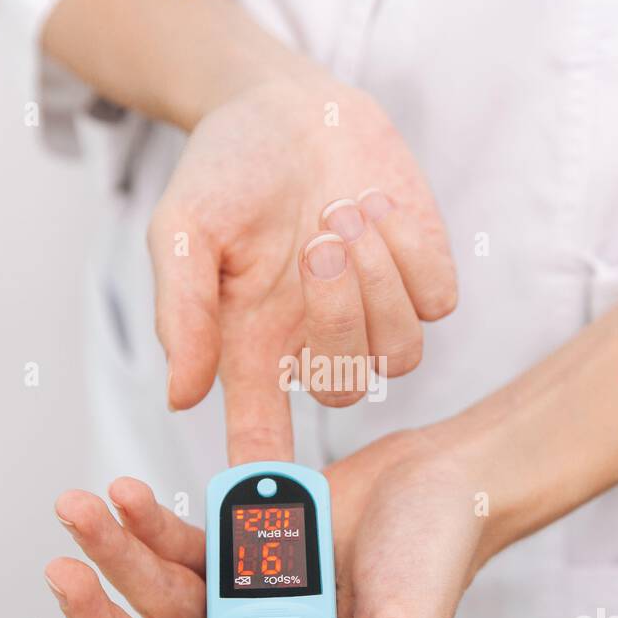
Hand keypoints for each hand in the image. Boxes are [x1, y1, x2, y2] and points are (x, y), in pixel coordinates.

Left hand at [46, 429, 483, 617]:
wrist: (444, 478)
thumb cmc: (436, 558)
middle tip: (67, 576)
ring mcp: (242, 603)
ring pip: (157, 598)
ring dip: (114, 558)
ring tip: (83, 512)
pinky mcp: (236, 551)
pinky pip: (178, 545)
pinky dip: (148, 524)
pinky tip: (127, 497)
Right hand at [150, 79, 457, 463]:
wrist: (286, 104)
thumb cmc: (225, 171)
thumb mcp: (181, 232)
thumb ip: (180, 312)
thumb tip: (180, 398)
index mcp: (254, 351)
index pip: (264, 441)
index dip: (273, 483)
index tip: (277, 514)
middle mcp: (316, 347)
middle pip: (346, 391)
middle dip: (337, 316)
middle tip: (315, 240)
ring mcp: (374, 314)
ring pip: (400, 353)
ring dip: (377, 280)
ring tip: (344, 211)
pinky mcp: (420, 275)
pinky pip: (437, 299)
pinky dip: (410, 252)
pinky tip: (377, 205)